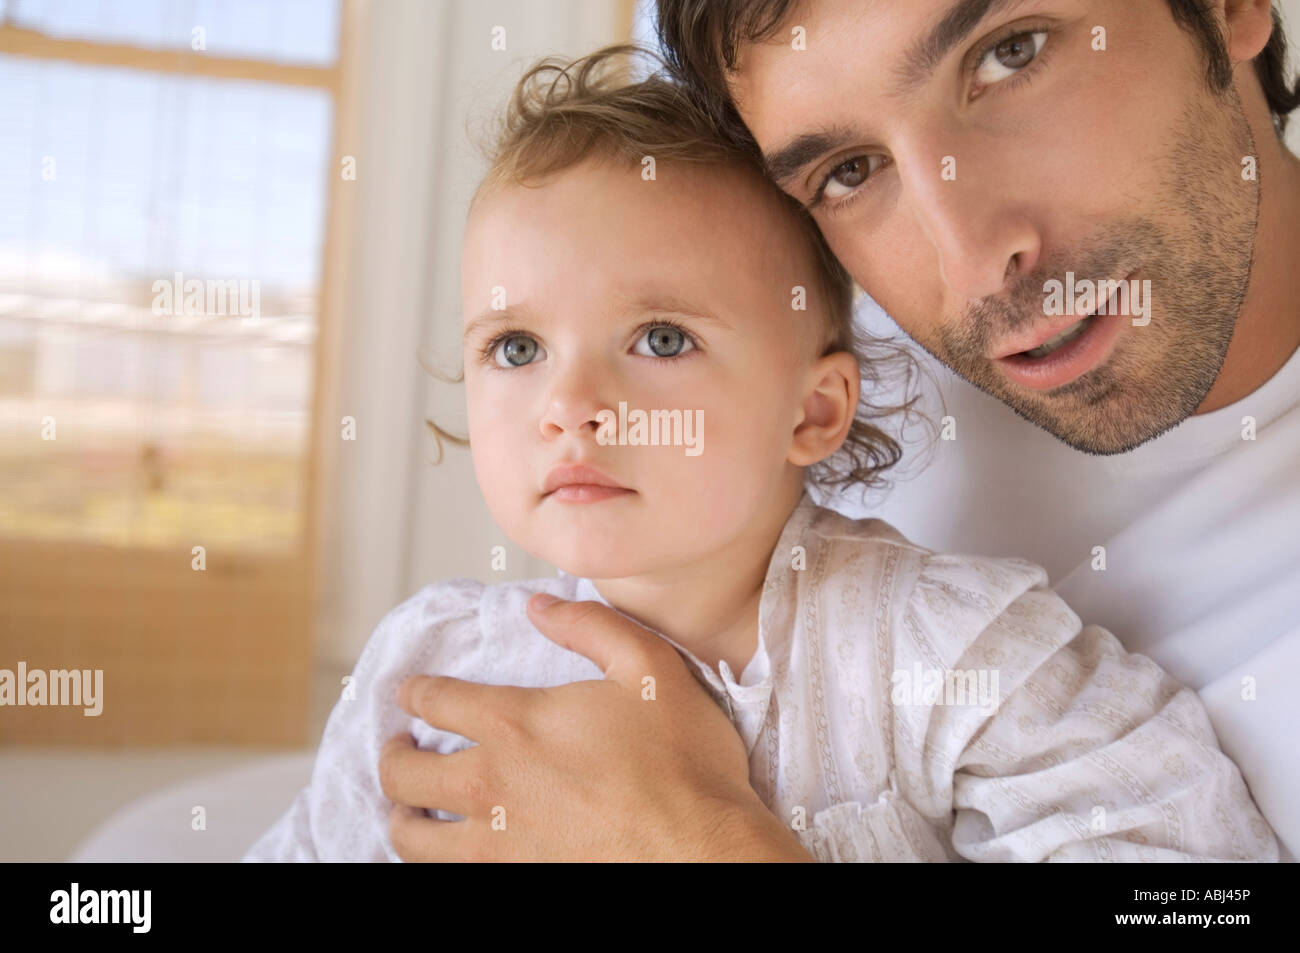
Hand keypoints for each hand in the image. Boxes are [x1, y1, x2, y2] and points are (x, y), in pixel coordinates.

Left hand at [379, 593, 811, 860]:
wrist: (705, 854)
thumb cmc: (683, 764)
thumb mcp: (650, 669)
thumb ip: (589, 626)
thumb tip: (540, 607)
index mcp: (514, 726)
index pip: (435, 701)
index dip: (414, 692)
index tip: (408, 692)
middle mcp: (490, 787)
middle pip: (403, 774)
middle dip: (391, 756)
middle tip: (397, 751)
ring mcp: (495, 847)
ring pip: (410, 837)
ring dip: (400, 817)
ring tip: (406, 810)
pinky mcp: (512, 883)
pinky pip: (446, 877)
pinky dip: (435, 863)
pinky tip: (449, 855)